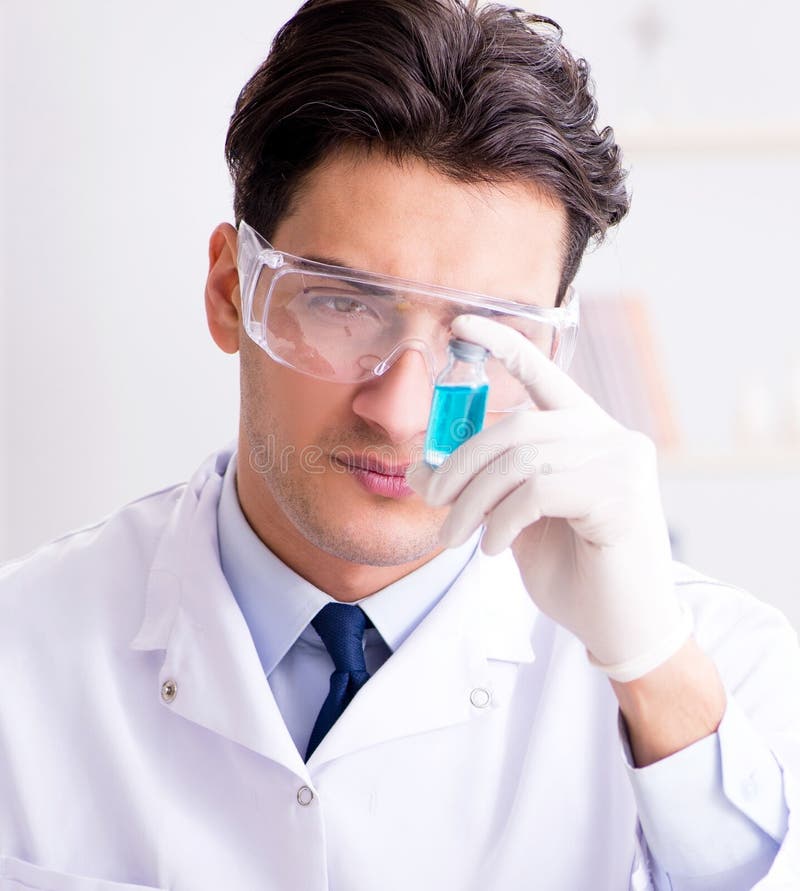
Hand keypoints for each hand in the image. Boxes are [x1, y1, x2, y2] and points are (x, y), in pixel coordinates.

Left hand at [405, 313, 692, 682]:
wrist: (620, 626)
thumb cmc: (572, 569)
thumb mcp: (510, 520)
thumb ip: (477, 487)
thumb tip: (417, 468)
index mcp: (585, 430)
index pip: (543, 373)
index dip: (502, 344)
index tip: (459, 324)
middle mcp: (610, 435)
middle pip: (516, 426)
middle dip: (460, 464)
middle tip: (431, 499)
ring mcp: (621, 462)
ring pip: (521, 459)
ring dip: (472, 501)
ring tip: (456, 537)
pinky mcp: (622, 494)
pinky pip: (538, 492)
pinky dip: (502, 521)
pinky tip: (493, 548)